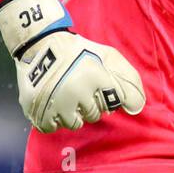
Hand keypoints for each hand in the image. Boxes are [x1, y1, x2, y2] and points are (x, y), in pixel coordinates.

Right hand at [0, 0, 145, 132]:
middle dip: (91, 103)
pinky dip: (53, 119)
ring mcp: (56, 103)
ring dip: (73, 112)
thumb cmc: (82, 52)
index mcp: (96, 76)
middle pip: (96, 115)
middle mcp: (76, 91)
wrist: (42, 44)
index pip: (117, 102)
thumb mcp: (110, 56)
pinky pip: (53, 127)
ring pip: (75, 123)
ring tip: (67, 94)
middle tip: (80, 86)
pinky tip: (54, 103)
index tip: (101, 85)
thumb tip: (135, 108)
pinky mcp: (38, 110)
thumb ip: (129, 79)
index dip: (110, 94)